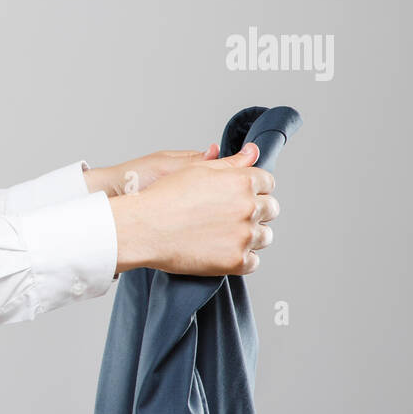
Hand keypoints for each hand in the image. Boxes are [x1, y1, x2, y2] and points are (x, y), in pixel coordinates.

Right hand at [109, 142, 279, 275]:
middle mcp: (248, 207)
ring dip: (250, 236)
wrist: (142, 229)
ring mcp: (244, 236)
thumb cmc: (164, 198)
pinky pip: (253, 262)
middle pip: (270, 209)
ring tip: (222, 235)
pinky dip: (241, 259)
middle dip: (255, 211)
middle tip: (229, 217)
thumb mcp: (197, 170)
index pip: (267, 182)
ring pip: (264, 237)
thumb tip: (253, 150)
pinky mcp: (236, 261)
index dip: (253, 188)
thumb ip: (231, 162)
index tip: (239, 196)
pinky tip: (221, 252)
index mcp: (242, 182)